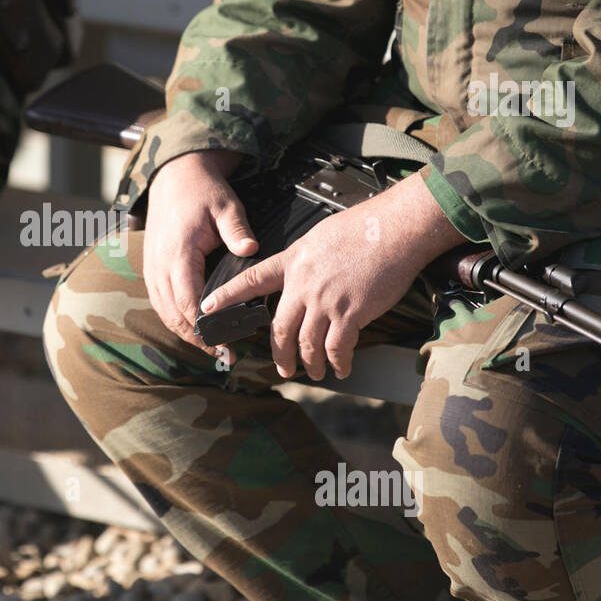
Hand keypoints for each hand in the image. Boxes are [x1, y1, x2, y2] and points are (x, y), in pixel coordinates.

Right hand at [144, 149, 257, 352]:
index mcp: (178, 253)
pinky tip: (193, 330)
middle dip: (196, 338)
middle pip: (172, 314)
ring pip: (163, 312)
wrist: (175, 177)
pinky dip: (174, 319)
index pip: (186, 300)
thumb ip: (237, 230)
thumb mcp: (226, 206)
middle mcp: (159, 265)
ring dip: (184, 332)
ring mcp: (152, 268)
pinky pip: (160, 302)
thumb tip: (251, 248)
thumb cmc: (202, 192)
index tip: (223, 344)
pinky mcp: (152, 269)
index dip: (204, 327)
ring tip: (211, 349)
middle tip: (223, 356)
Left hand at [199, 172, 464, 379]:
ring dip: (310, 363)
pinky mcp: (350, 313)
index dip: (226, 295)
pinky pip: (336, 348)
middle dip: (280, 355)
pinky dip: (338, 362)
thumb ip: (304, 261)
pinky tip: (342, 367)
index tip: (206, 308)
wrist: (394, 229)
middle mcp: (303, 284)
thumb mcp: (320, 237)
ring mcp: (325, 300)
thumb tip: (301, 274)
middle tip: (283, 368)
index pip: (251, 280)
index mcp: (292, 262)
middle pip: (279, 329)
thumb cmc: (364, 228)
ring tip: (314, 372)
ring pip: (307, 344)